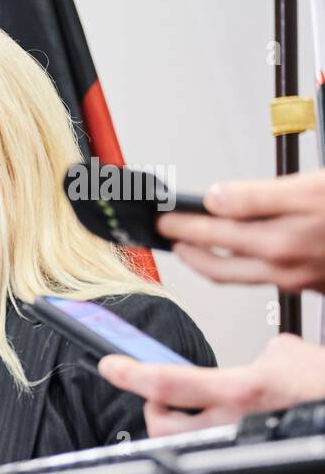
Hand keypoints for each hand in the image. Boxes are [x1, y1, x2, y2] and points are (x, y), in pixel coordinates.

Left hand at [98, 334, 324, 435]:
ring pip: (184, 442)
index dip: (131, 374)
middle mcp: (234, 423)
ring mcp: (240, 444)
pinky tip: (222, 422)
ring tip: (185, 409)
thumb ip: (259, 353)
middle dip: (151, 409)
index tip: (111, 366)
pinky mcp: (250, 457)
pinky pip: (216, 447)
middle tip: (155, 395)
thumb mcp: (289, 355)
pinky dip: (210, 434)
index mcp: (240, 390)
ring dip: (177, 424)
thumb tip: (254, 356)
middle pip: (161, 425)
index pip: (166, 382)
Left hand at [157, 169, 324, 292]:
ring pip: (241, 277)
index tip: (164, 220)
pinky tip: (244, 255)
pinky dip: (243, 267)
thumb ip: (259, 196)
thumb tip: (217, 199)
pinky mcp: (314, 285)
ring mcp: (298, 281)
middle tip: (171, 237)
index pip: (214, 235)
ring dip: (213, 263)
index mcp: (279, 243)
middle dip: (189, 253)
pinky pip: (265, 279)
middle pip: (219, 267)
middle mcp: (285, 270)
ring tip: (196, 248)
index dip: (184, 226)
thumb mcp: (311, 189)